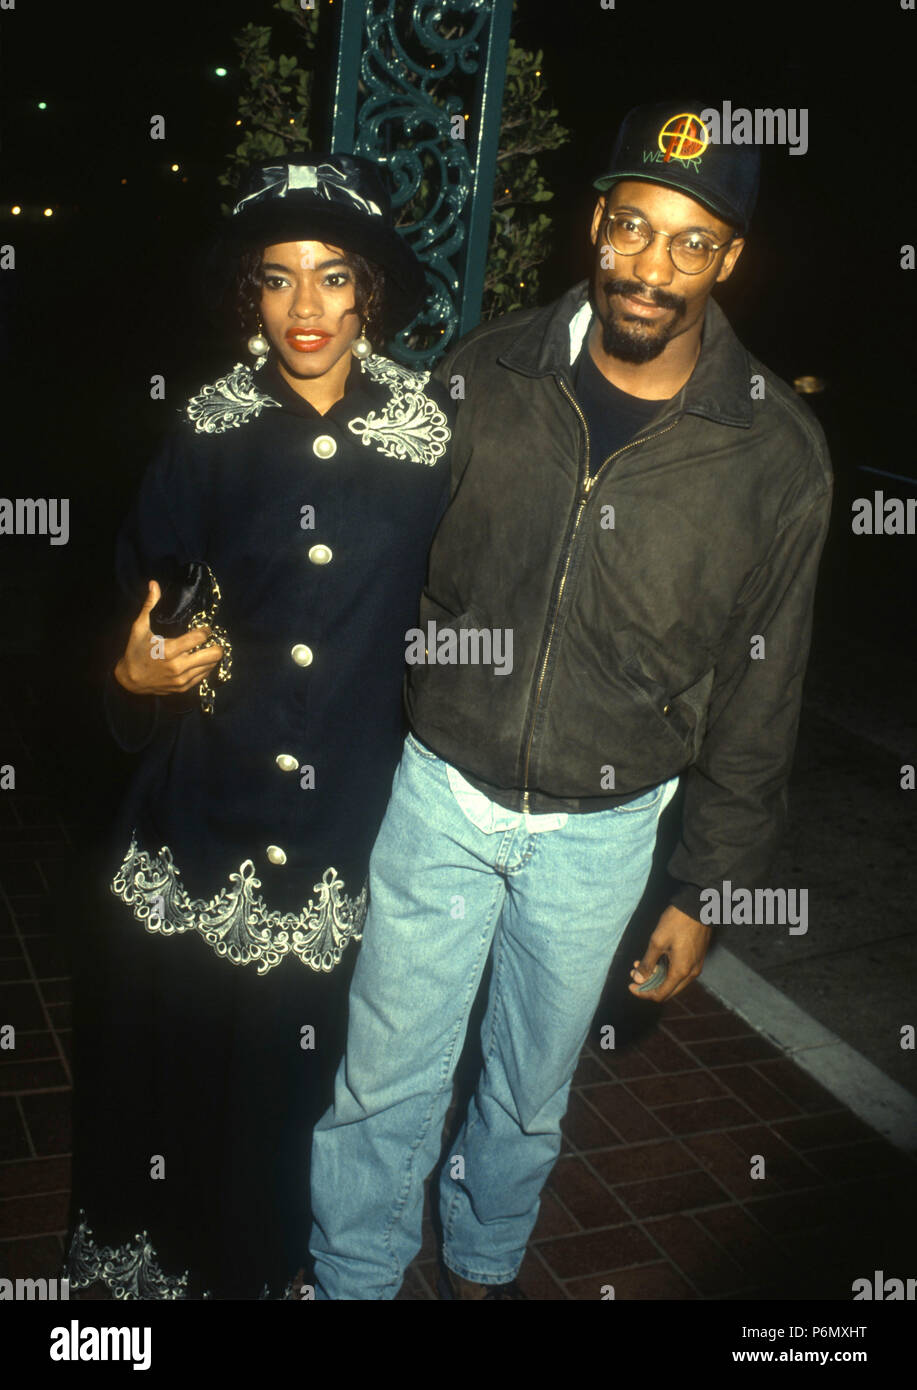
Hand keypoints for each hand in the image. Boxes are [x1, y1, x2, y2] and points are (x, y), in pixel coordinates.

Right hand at [113, 580, 223, 695]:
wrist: (130, 681)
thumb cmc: (135, 651)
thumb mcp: (139, 628)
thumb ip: (150, 606)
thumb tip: (154, 584)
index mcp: (169, 650)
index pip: (200, 638)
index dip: (206, 631)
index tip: (205, 628)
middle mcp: (179, 666)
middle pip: (213, 654)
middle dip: (216, 645)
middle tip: (212, 640)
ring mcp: (182, 679)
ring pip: (211, 666)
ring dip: (212, 656)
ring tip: (208, 649)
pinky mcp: (184, 687)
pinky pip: (204, 676)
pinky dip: (205, 667)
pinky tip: (201, 660)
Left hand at [628, 904, 711, 1002]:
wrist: (698, 906)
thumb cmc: (676, 923)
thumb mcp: (657, 942)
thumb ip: (648, 963)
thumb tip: (638, 979)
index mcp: (681, 972)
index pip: (660, 995)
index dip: (643, 993)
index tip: (631, 985)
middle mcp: (691, 974)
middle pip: (668, 991)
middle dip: (649, 986)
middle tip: (634, 975)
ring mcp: (695, 966)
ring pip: (673, 981)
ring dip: (656, 976)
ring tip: (639, 964)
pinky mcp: (696, 958)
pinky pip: (680, 972)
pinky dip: (665, 970)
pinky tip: (653, 960)